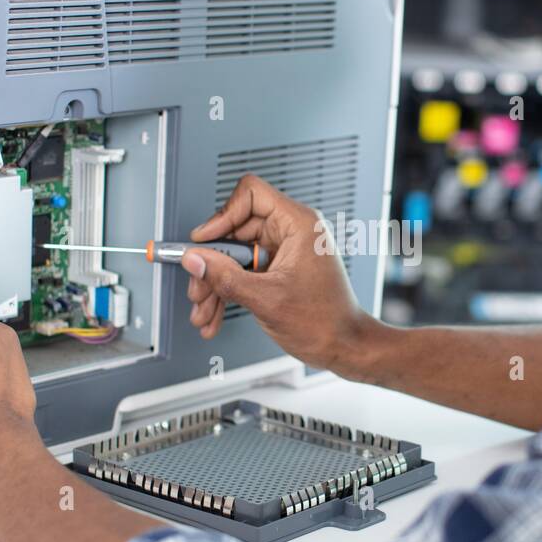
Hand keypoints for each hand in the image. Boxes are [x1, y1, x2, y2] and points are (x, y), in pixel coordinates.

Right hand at [183, 174, 379, 375]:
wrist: (344, 347)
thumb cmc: (326, 322)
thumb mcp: (266, 299)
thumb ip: (226, 277)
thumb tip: (196, 260)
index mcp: (299, 224)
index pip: (251, 194)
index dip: (222, 216)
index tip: (203, 242)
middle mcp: (292, 231)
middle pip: (235, 230)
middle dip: (212, 264)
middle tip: (199, 288)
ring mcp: (284, 250)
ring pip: (234, 255)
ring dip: (215, 284)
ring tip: (204, 311)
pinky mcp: (278, 269)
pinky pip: (243, 271)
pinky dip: (227, 291)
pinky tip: (215, 315)